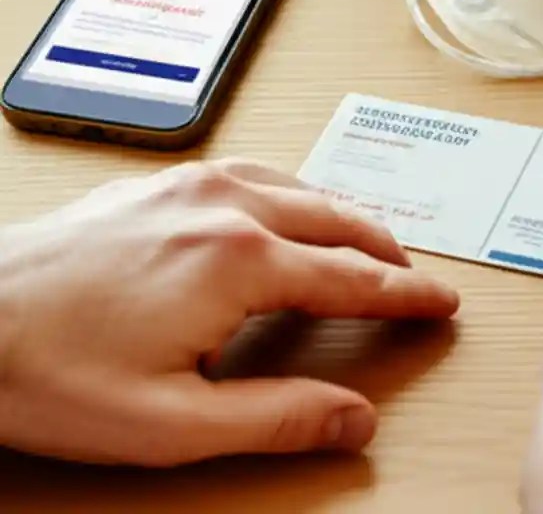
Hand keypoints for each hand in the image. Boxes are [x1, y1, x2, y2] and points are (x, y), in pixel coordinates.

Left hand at [0, 159, 457, 465]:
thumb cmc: (47, 371)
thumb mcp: (172, 424)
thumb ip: (277, 419)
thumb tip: (354, 419)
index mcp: (239, 260)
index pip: (354, 277)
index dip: (408, 294)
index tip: (441, 302)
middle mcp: (222, 208)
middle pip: (339, 220)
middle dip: (388, 250)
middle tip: (416, 278)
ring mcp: (187, 188)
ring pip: (300, 186)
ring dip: (345, 216)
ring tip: (367, 244)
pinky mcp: (157, 186)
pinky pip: (254, 173)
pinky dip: (295, 192)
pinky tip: (289, 208)